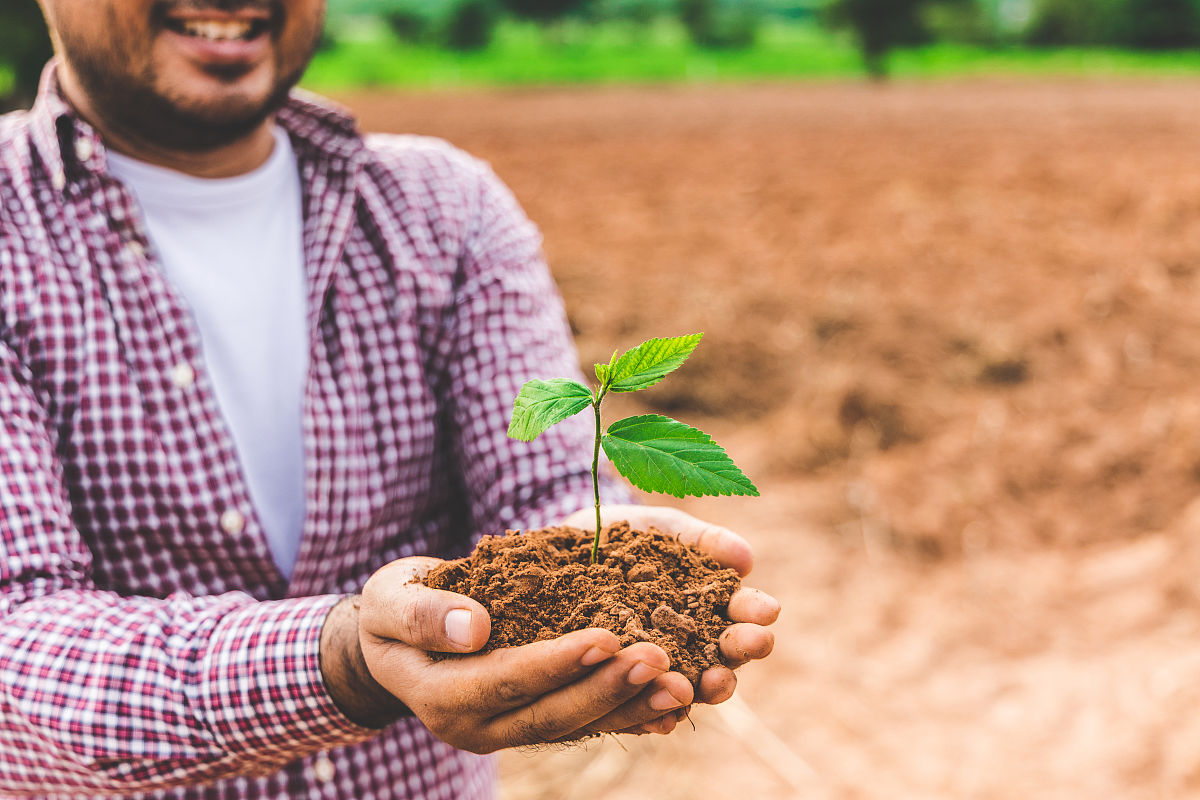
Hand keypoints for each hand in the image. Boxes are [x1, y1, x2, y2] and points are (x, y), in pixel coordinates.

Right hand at [326, 557, 697, 751]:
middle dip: (608, 688)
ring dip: (631, 707)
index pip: (506, 680)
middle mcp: (476, 727)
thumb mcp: (390, 599)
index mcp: (441, 695)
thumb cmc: (391, 607)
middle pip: (550, 714)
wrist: (393, 642)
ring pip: (576, 726)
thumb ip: (424, 614)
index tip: (606, 636)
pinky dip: (629, 714)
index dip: (557, 662)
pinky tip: (674, 701)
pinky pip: (585, 724)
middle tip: (660, 658)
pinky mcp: (532, 722)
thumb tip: (473, 627)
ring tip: (684, 684)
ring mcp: (506, 732)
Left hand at [561, 505, 780, 707]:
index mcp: (706, 610)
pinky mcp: (613, 689)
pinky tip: (662, 720)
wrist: (565, 552)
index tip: (768, 609)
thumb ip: (701, 542)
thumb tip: (745, 558)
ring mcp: (651, 672)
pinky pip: (634, 710)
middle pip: (721, 658)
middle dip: (739, 652)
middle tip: (756, 643)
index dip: (754, 614)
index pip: (738, 616)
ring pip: (682, 690)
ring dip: (701, 688)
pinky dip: (650, 717)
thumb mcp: (662, 531)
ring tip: (708, 682)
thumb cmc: (624, 539)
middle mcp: (687, 648)